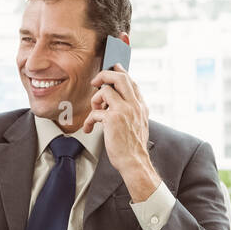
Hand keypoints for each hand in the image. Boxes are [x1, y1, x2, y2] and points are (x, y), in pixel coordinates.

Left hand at [83, 64, 159, 201]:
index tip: (113, 67)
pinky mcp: (113, 119)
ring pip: (105, 90)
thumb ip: (131, 110)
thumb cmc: (132, 146)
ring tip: (95, 111)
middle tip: (95, 82)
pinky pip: (95, 111)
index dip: (120, 72)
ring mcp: (124, 110)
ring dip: (95, 99)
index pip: (131, 82)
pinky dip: (89, 120)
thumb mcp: (138, 124)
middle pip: (120, 77)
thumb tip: (114, 100)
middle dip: (105, 74)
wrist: (134, 161)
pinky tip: (90, 128)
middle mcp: (134, 105)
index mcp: (141, 106)